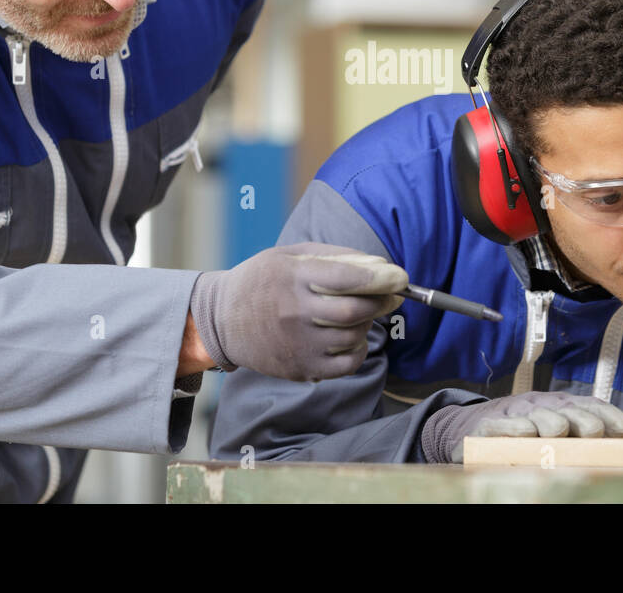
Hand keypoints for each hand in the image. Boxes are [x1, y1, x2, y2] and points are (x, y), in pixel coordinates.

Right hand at [188, 243, 407, 382]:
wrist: (222, 320)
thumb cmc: (262, 280)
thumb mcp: (291, 255)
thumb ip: (336, 256)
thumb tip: (379, 263)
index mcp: (292, 277)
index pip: (344, 278)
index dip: (379, 278)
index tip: (400, 277)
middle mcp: (294, 312)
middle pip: (354, 310)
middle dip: (382, 301)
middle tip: (391, 294)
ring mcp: (297, 343)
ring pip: (353, 336)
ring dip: (366, 323)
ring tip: (358, 312)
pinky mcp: (300, 368)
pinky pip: (346, 364)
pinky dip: (358, 350)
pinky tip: (350, 337)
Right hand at [422, 391, 622, 463]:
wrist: (473, 427)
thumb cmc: (524, 434)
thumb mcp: (555, 432)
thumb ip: (586, 439)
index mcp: (564, 408)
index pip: (593, 406)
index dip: (612, 416)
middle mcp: (544, 407)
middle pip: (575, 413)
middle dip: (587, 425)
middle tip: (592, 437)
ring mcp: (518, 414)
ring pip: (546, 419)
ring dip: (555, 427)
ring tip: (558, 437)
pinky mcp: (490, 426)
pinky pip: (508, 426)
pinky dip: (519, 431)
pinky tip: (527, 438)